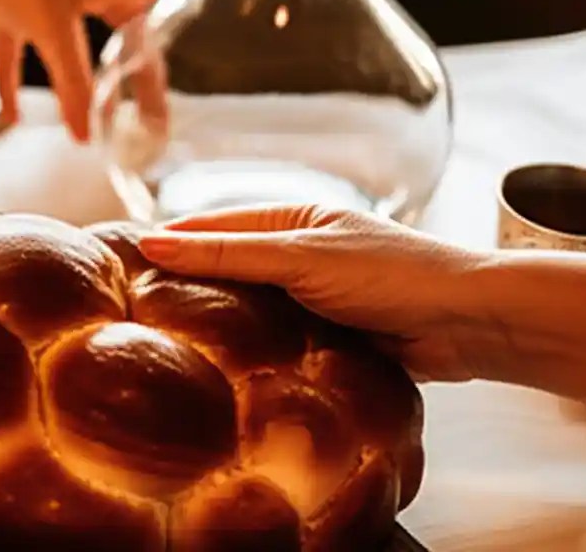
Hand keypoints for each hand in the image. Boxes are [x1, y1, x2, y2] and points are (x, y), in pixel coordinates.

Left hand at [0, 0, 179, 140]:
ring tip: (93, 128)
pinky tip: (11, 114)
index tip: (184, 91)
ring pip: (74, 44)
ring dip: (79, 84)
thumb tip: (88, 130)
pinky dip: (19, 77)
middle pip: (124, 34)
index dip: (181, 49)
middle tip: (145, 121)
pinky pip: (26, 44)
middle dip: (132, 79)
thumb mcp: (48, 24)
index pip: (169, 9)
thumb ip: (73, 81)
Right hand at [137, 205, 585, 406]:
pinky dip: (247, 353)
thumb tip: (152, 243)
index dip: (168, 241)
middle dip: (185, 286)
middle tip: (130, 305)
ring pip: (247, 311)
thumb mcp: (298, 256)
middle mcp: (298, 255)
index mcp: (293, 218)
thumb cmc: (392, 274)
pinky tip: (217, 366)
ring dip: (216, 324)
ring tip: (161, 341)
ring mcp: (310, 299)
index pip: (213, 226)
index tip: (119, 256)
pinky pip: (271, 344)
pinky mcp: (322, 339)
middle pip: (226, 270)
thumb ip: (226, 254)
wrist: (466, 324)